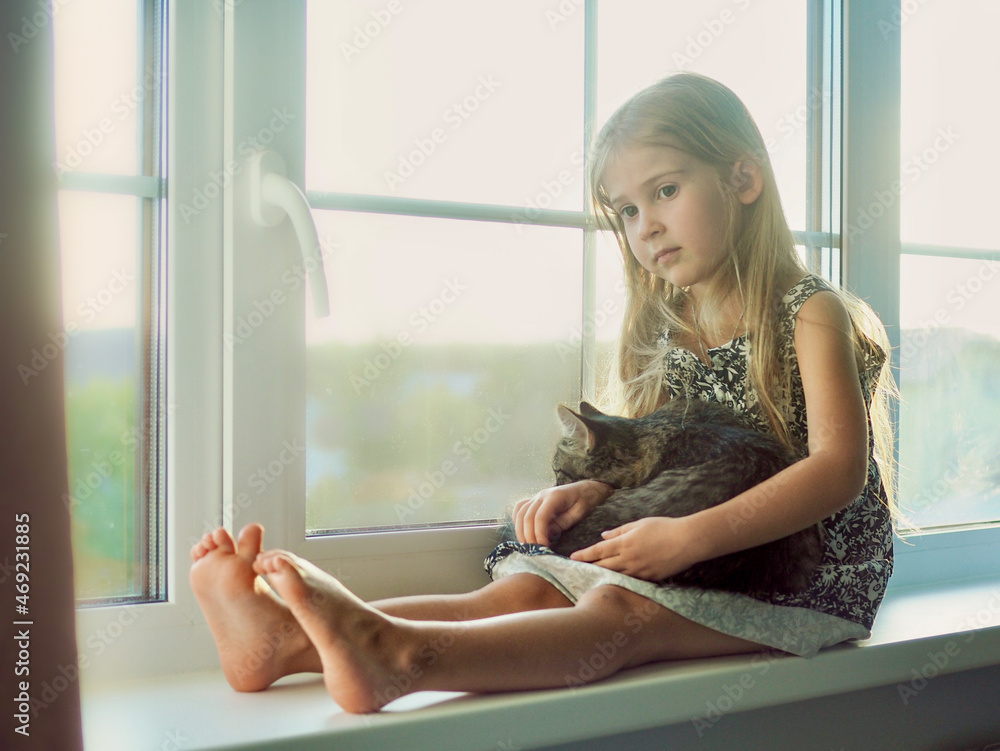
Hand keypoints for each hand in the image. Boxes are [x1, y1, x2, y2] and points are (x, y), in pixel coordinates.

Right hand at [513, 480, 613, 546]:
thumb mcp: (579, 513)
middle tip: (535, 550)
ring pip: (520, 513)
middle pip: (526, 516)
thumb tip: (546, 535)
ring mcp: (537, 496)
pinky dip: (518, 521)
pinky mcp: (535, 500)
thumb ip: (562, 523)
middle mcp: (542, 495)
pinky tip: (523, 533)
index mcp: (554, 497)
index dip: (538, 534)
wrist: (587, 488)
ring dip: (521, 531)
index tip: (543, 547)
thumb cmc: (586, 500)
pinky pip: (520, 509)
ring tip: (528, 545)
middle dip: (528, 535)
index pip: (539, 517)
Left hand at [569, 516, 701, 581]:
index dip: (584, 555)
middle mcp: (629, 559)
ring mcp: (639, 571)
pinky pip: (631, 580)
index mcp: (625, 543)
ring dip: (603, 575)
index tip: (572, 558)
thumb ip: (620, 531)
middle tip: (577, 569)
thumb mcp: (640, 524)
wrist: (687, 541)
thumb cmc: (664, 527)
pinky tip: (615, 580)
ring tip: (592, 575)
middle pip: (604, 565)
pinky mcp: (649, 578)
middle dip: (590, 567)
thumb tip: (603, 537)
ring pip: (616, 575)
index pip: (598, 550)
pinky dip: (621, 580)